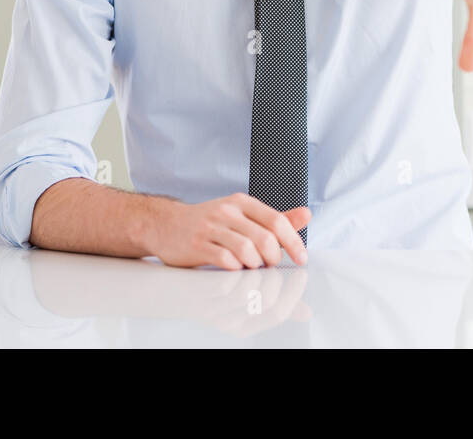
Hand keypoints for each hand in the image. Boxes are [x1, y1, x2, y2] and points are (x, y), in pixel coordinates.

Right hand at [150, 192, 309, 268]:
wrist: (165, 224)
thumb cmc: (210, 223)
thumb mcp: (243, 214)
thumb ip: (274, 219)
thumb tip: (307, 215)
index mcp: (242, 203)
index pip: (276, 220)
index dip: (293, 242)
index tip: (301, 259)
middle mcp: (227, 211)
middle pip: (264, 237)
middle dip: (273, 258)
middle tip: (270, 265)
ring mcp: (210, 228)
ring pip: (246, 249)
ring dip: (255, 264)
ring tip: (252, 267)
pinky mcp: (196, 245)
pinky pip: (224, 259)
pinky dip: (235, 268)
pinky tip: (235, 269)